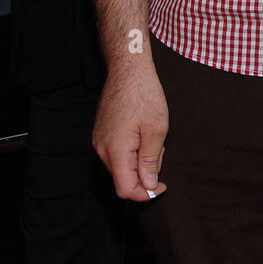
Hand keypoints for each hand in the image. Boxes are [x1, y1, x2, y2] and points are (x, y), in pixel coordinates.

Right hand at [93, 52, 168, 201]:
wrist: (128, 69)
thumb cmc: (144, 95)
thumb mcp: (156, 130)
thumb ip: (150, 162)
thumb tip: (148, 185)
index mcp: (115, 151)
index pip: (125, 190)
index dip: (144, 194)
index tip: (161, 186)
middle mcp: (102, 149)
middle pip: (122, 179)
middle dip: (144, 175)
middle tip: (160, 151)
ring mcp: (99, 140)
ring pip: (120, 167)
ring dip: (138, 162)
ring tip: (152, 138)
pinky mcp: (101, 133)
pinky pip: (116, 153)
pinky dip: (132, 152)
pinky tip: (142, 133)